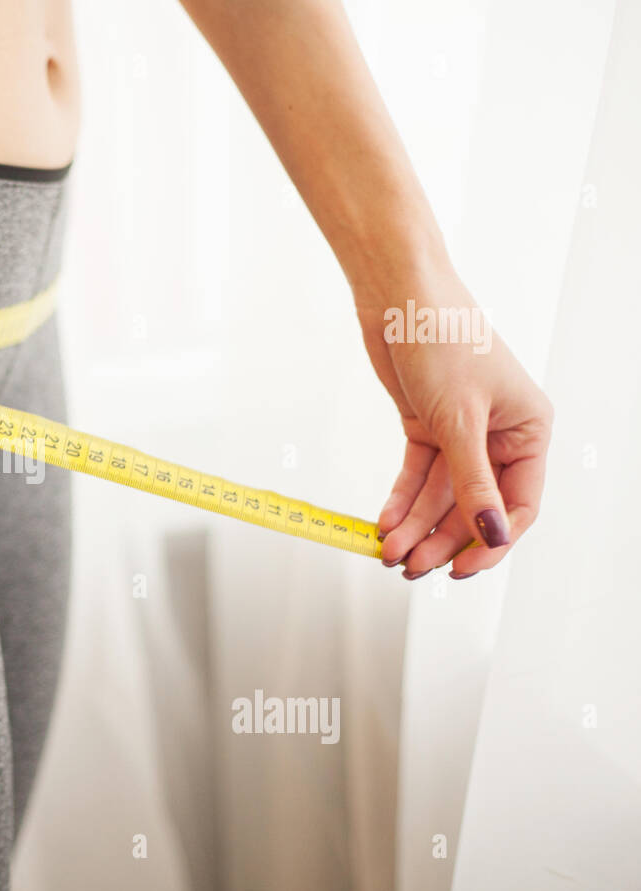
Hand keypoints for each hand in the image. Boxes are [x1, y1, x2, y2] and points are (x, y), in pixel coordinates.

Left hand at [355, 265, 552, 578]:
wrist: (398, 297)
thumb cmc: (443, 340)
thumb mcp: (459, 419)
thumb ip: (472, 482)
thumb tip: (491, 535)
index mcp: (529, 430)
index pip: (519, 503)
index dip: (492, 541)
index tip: (461, 570)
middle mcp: (500, 435)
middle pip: (473, 506)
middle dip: (442, 539)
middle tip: (411, 566)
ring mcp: (460, 432)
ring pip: (441, 495)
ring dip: (415, 526)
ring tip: (389, 553)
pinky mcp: (426, 425)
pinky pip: (417, 475)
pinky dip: (401, 500)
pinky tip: (385, 523)